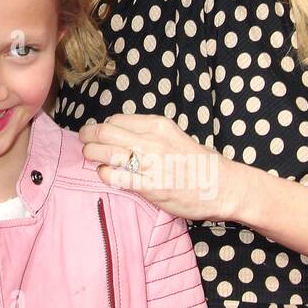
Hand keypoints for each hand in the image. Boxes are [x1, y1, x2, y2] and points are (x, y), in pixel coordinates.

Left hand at [79, 114, 245, 221]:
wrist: (223, 187)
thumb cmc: (199, 163)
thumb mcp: (174, 136)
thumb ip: (150, 134)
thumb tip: (123, 134)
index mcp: (158, 126)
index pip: (117, 120)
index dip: (104, 127)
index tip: (101, 134)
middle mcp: (151, 141)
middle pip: (104, 132)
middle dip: (88, 136)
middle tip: (84, 141)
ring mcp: (149, 164)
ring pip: (104, 152)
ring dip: (91, 154)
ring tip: (90, 157)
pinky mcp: (149, 186)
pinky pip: (114, 176)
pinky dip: (104, 173)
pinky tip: (106, 174)